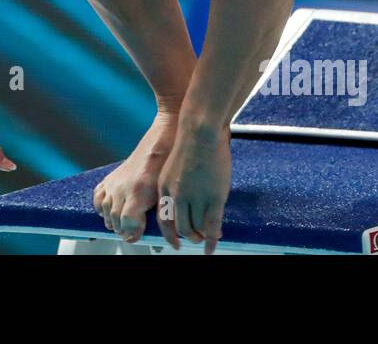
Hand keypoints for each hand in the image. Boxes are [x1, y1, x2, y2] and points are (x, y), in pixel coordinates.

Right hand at [93, 111, 177, 242]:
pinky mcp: (111, 176)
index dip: (132, 234)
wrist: (164, 137)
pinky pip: (99, 196)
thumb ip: (163, 214)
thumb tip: (164, 235)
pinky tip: (109, 211)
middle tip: (134, 232)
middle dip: (124, 230)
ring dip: (114, 221)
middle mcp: (123, 187)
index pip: (127, 224)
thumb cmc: (171, 163)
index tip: (137, 236)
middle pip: (115, 220)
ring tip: (125, 224)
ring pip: (106, 210)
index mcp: (138, 191)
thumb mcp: (169, 192)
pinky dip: (101, 207)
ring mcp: (115, 181)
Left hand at [156, 122, 229, 253]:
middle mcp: (177, 196)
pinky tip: (214, 245)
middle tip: (195, 239)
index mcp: (165, 188)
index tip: (175, 244)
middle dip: (188, 236)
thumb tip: (184, 201)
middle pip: (180, 227)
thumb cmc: (190, 142)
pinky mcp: (214, 197)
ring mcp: (196, 198)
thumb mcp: (173, 166)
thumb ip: (175, 184)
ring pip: (197, 228)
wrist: (200, 132)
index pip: (163, 219)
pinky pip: (212, 225)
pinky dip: (212, 239)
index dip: (170, 234)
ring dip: (201, 236)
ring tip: (207, 238)